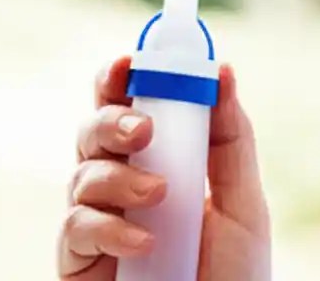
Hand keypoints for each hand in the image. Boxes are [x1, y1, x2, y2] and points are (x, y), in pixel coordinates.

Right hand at [57, 56, 271, 279]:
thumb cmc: (234, 274)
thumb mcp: (243, 203)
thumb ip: (229, 140)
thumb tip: (220, 69)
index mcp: (160, 162)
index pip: (130, 107)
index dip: (122, 78)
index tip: (132, 59)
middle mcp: (120, 187)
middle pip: (92, 132)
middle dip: (111, 120)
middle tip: (142, 129)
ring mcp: (97, 224)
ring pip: (81, 176)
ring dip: (119, 178)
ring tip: (159, 196)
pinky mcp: (78, 265)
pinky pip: (75, 231)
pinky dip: (109, 229)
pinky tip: (144, 242)